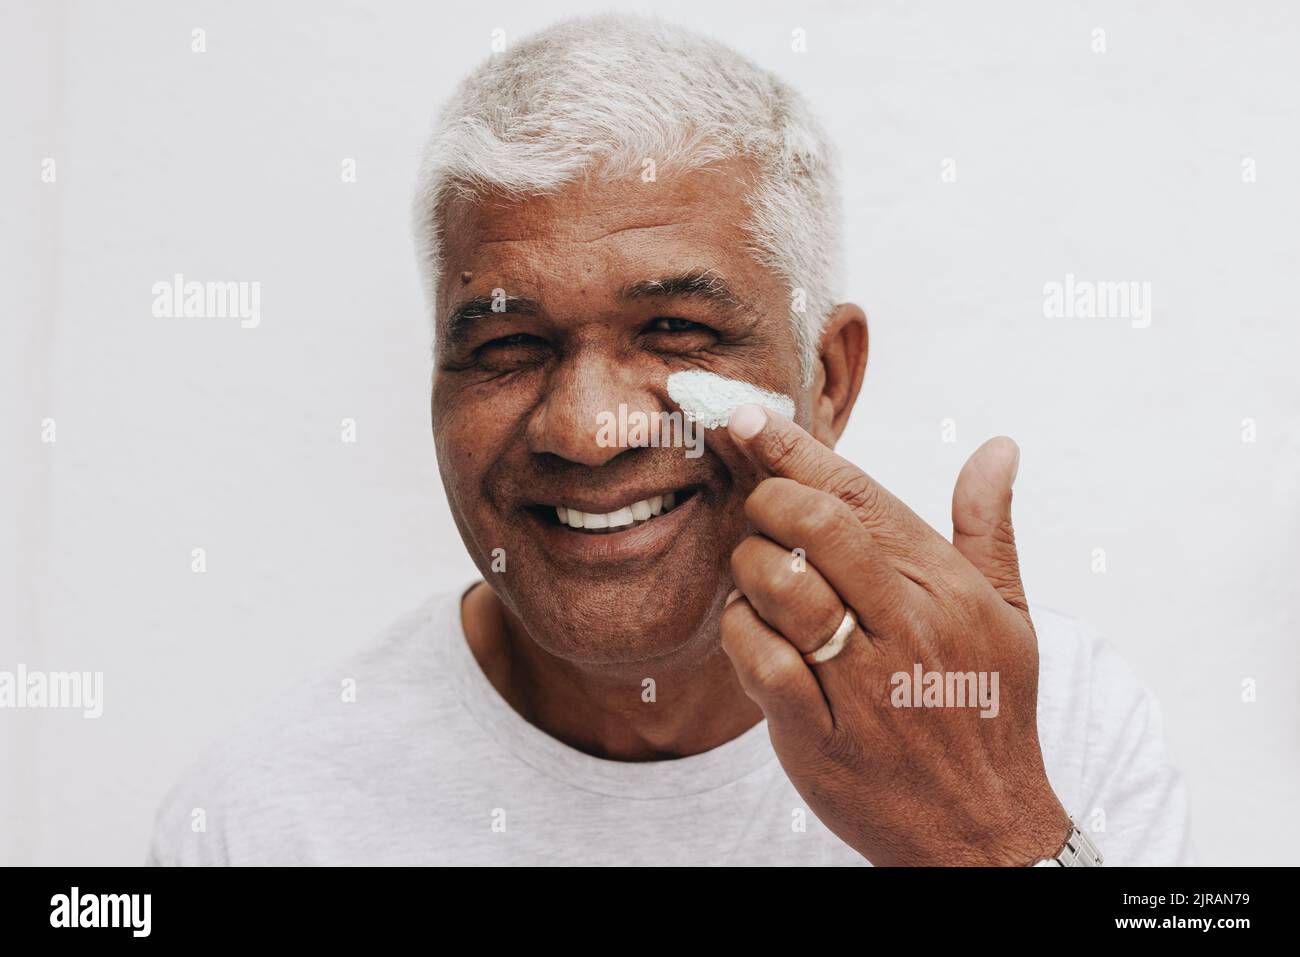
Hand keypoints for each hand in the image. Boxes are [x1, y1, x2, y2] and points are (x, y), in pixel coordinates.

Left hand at [720, 405, 1070, 865]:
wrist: (985, 831)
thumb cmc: (989, 711)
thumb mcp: (1008, 617)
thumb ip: (988, 529)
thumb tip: (997, 447)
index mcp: (945, 585)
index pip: (857, 493)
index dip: (791, 447)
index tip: (743, 415)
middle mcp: (907, 624)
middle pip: (813, 524)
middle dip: (762, 499)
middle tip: (754, 509)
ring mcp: (863, 682)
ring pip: (778, 584)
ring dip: (748, 567)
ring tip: (757, 575)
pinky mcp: (819, 734)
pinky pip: (759, 659)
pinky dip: (739, 634)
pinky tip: (752, 634)